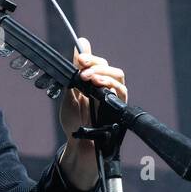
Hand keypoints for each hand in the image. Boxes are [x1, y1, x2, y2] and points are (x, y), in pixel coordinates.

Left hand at [57, 37, 128, 189]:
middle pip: (109, 67)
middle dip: (95, 63)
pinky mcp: (120, 108)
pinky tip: (98, 84)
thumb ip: (74, 72)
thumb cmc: (75, 121)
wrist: (79, 145)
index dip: (89, 57)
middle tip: (81, 64)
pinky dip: (110, 85)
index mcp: (94, 83)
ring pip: (118, 76)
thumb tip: (78, 46)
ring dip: (102, 72)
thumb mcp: (69, 93)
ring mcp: (114, 97)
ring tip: (87, 76)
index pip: (97, 63)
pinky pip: (121, 92)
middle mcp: (107, 88)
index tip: (78, 56)